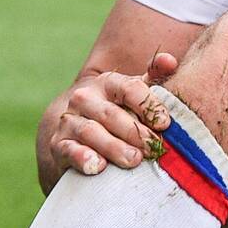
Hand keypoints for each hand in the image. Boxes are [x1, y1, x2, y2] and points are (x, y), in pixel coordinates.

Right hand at [48, 52, 178, 177]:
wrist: (77, 131)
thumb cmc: (118, 110)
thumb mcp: (135, 93)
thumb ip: (154, 76)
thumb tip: (169, 61)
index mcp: (108, 83)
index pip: (129, 89)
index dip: (148, 105)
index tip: (164, 123)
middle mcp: (85, 98)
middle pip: (111, 113)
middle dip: (134, 131)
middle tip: (152, 148)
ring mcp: (69, 120)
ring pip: (91, 132)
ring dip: (114, 147)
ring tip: (134, 160)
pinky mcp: (59, 144)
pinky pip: (69, 150)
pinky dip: (83, 158)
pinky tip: (99, 166)